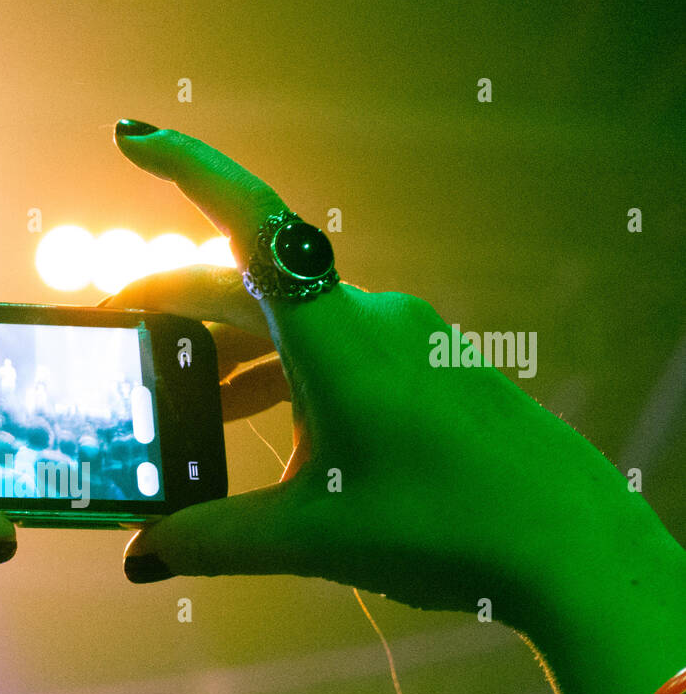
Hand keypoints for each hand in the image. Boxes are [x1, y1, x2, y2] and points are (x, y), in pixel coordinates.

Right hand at [104, 123, 685, 693]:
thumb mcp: (308, 538)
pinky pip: (340, 350)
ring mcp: (407, 339)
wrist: (569, 544)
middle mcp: (369, 318)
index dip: (184, 172)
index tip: (131, 139)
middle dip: (181, 306)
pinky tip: (277, 434)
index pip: (245, 226)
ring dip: (237, 353)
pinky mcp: (431, 367)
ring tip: (193, 401)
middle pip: (252, 285)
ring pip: (297, 322)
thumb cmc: (444, 527)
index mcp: (331, 336)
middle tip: (124, 332)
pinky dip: (290, 376)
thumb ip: (212, 539)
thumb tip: (143, 554)